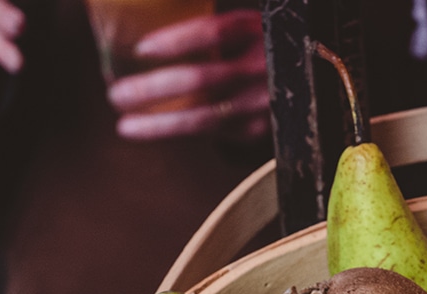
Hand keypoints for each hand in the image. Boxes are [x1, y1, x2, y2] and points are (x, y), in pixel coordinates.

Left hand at [107, 9, 268, 143]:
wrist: (309, 79)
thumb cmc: (268, 49)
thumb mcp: (249, 27)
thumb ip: (213, 31)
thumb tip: (152, 41)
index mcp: (257, 32)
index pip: (215, 32)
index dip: (176, 41)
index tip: (141, 49)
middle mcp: (262, 67)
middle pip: (201, 79)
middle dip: (152, 89)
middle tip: (118, 95)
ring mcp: (264, 102)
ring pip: (205, 117)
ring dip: (161, 125)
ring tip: (127, 126)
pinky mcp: (262, 129)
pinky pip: (215, 133)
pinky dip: (182, 133)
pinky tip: (158, 131)